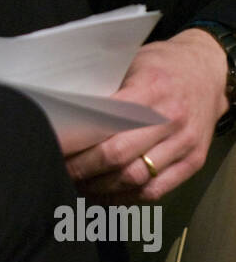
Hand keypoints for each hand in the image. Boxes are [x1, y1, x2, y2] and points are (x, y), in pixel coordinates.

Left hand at [64, 29, 229, 201]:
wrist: (208, 71)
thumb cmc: (161, 66)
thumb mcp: (131, 63)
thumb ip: (105, 91)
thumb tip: (65, 117)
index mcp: (152, 89)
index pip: (107, 124)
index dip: (77, 142)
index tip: (53, 148)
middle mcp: (172, 118)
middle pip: (118, 156)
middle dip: (83, 169)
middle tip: (60, 170)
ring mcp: (186, 143)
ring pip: (134, 179)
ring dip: (100, 188)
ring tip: (78, 184)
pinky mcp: (194, 162)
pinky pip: (155, 191)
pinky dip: (125, 198)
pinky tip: (105, 195)